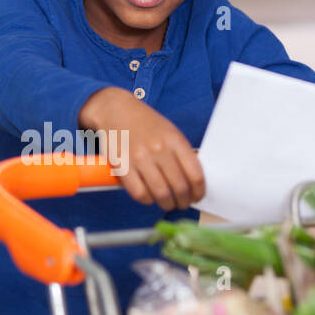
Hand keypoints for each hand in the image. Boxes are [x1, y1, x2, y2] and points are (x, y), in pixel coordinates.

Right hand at [79, 87, 204, 211]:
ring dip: (167, 204)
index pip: (195, 174)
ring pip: (161, 194)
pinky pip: (139, 193)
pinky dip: (147, 200)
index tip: (197, 196)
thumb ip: (181, 154)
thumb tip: (193, 181)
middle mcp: (158, 149)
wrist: (115, 110)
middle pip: (179, 187)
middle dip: (184, 201)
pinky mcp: (122, 166)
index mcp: (174, 140)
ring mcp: (139, 158)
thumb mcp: (169, 131)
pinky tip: (150, 197)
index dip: (199, 191)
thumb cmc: (145, 124)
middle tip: (182, 203)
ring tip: (168, 203)